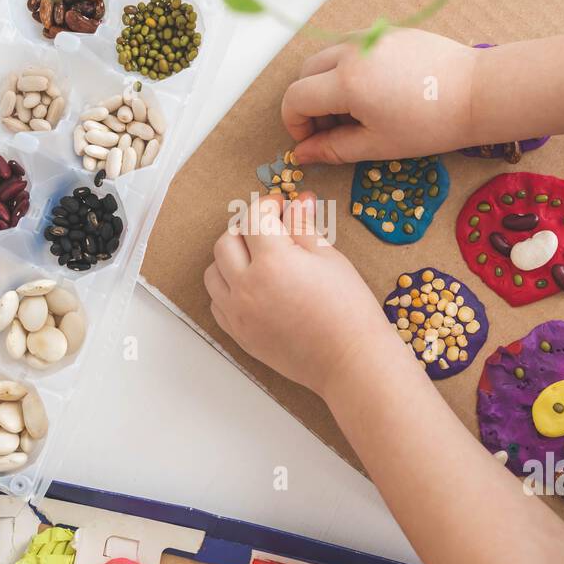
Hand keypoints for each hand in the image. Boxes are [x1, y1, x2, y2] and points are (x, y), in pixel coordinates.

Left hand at [204, 192, 394, 397]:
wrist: (350, 360)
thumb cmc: (348, 311)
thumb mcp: (330, 259)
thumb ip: (305, 228)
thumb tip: (297, 202)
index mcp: (273, 261)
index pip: (254, 218)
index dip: (268, 205)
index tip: (280, 207)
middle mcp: (247, 286)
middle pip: (226, 242)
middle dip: (246, 229)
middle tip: (269, 229)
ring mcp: (239, 313)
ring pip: (213, 272)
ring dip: (230, 258)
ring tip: (257, 259)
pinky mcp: (239, 334)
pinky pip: (217, 303)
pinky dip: (228, 289)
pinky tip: (251, 287)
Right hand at [281, 29, 480, 164]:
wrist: (477, 94)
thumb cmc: (432, 124)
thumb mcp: (377, 144)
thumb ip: (333, 148)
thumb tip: (303, 155)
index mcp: (345, 82)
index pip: (295, 97)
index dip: (295, 123)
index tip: (311, 141)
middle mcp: (351, 51)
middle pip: (306, 73)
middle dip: (309, 103)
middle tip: (332, 130)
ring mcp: (369, 37)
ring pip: (327, 58)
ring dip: (327, 84)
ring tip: (355, 112)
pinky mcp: (388, 32)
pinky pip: (352, 48)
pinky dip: (348, 70)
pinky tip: (376, 93)